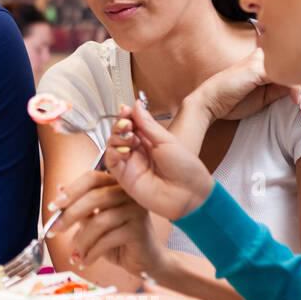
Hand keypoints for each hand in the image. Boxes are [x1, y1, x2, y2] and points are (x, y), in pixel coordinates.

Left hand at [46, 171, 171, 277]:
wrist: (146, 261)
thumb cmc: (120, 240)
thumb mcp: (95, 221)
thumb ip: (81, 207)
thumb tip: (59, 188)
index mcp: (117, 185)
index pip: (92, 178)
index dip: (70, 191)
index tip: (53, 206)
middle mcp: (129, 193)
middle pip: (94, 197)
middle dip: (69, 216)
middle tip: (54, 230)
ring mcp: (136, 210)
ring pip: (99, 222)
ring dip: (81, 241)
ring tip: (76, 254)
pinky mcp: (138, 230)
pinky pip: (107, 239)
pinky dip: (91, 252)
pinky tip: (86, 260)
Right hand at [103, 103, 214, 220]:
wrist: (190, 194)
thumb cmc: (186, 169)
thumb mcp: (167, 140)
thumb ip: (148, 124)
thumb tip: (136, 105)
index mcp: (150, 141)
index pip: (131, 124)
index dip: (126, 115)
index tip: (126, 109)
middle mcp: (138, 152)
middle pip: (119, 133)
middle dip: (120, 124)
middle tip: (127, 123)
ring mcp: (130, 164)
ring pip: (112, 145)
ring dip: (117, 136)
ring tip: (129, 136)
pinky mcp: (124, 178)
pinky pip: (111, 162)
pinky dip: (113, 152)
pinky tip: (124, 149)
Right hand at [190, 47, 300, 122]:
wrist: (210, 103)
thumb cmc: (232, 101)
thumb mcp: (264, 96)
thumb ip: (281, 89)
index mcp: (265, 60)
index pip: (295, 63)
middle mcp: (265, 56)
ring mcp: (262, 61)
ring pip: (296, 70)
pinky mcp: (259, 69)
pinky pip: (287, 77)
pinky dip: (296, 92)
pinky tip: (297, 104)